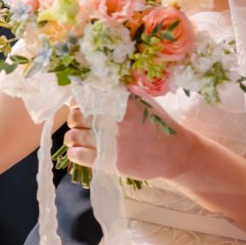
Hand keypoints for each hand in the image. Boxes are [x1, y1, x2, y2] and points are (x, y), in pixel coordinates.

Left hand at [64, 96, 195, 181]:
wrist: (174, 154)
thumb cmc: (159, 126)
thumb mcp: (146, 103)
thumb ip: (126, 93)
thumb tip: (106, 83)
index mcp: (119, 105)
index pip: (87, 98)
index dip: (78, 101)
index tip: (78, 104)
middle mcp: (111, 122)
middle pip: (76, 116)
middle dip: (73, 118)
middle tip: (77, 121)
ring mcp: (108, 143)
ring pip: (74, 136)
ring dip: (71, 136)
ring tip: (75, 137)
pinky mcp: (108, 162)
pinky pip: (79, 155)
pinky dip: (74, 152)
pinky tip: (77, 150)